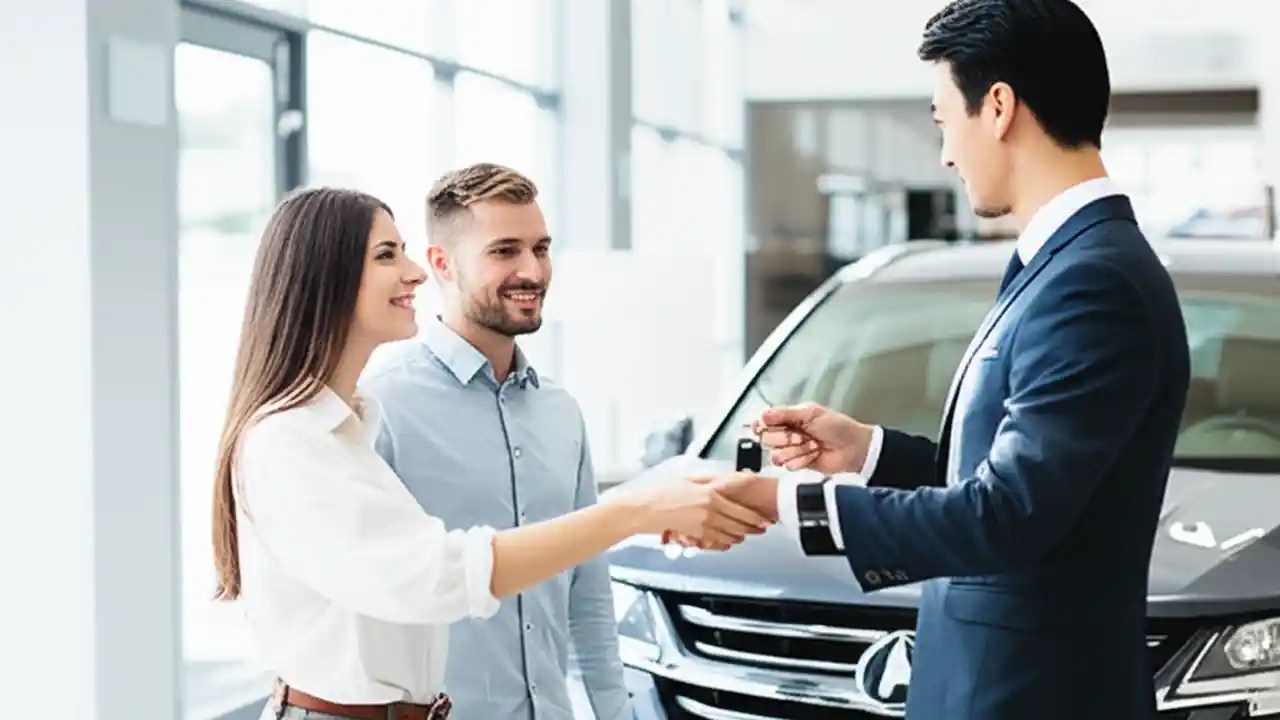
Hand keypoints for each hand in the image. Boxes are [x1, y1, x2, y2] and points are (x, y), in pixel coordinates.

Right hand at [618, 477, 771, 547]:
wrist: (642, 508)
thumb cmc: (661, 491)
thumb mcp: (687, 477)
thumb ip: (709, 480)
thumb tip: (726, 480)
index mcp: (710, 493)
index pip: (741, 504)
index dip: (755, 511)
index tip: (765, 513)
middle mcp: (710, 509)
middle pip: (741, 521)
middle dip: (754, 525)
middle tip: (763, 526)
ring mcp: (703, 524)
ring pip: (732, 533)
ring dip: (743, 534)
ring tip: (749, 533)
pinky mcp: (695, 534)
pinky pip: (718, 541)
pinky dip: (727, 542)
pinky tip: (730, 540)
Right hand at [752, 402, 872, 473]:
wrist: (854, 448)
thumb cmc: (838, 427)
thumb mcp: (811, 413)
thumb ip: (785, 413)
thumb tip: (764, 414)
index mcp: (788, 417)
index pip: (763, 422)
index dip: (762, 426)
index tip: (768, 425)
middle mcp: (787, 433)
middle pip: (767, 439)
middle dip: (785, 438)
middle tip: (801, 434)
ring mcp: (791, 450)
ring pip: (776, 455)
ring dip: (796, 450)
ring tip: (812, 444)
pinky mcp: (798, 464)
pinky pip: (789, 465)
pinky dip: (802, 460)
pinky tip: (814, 454)